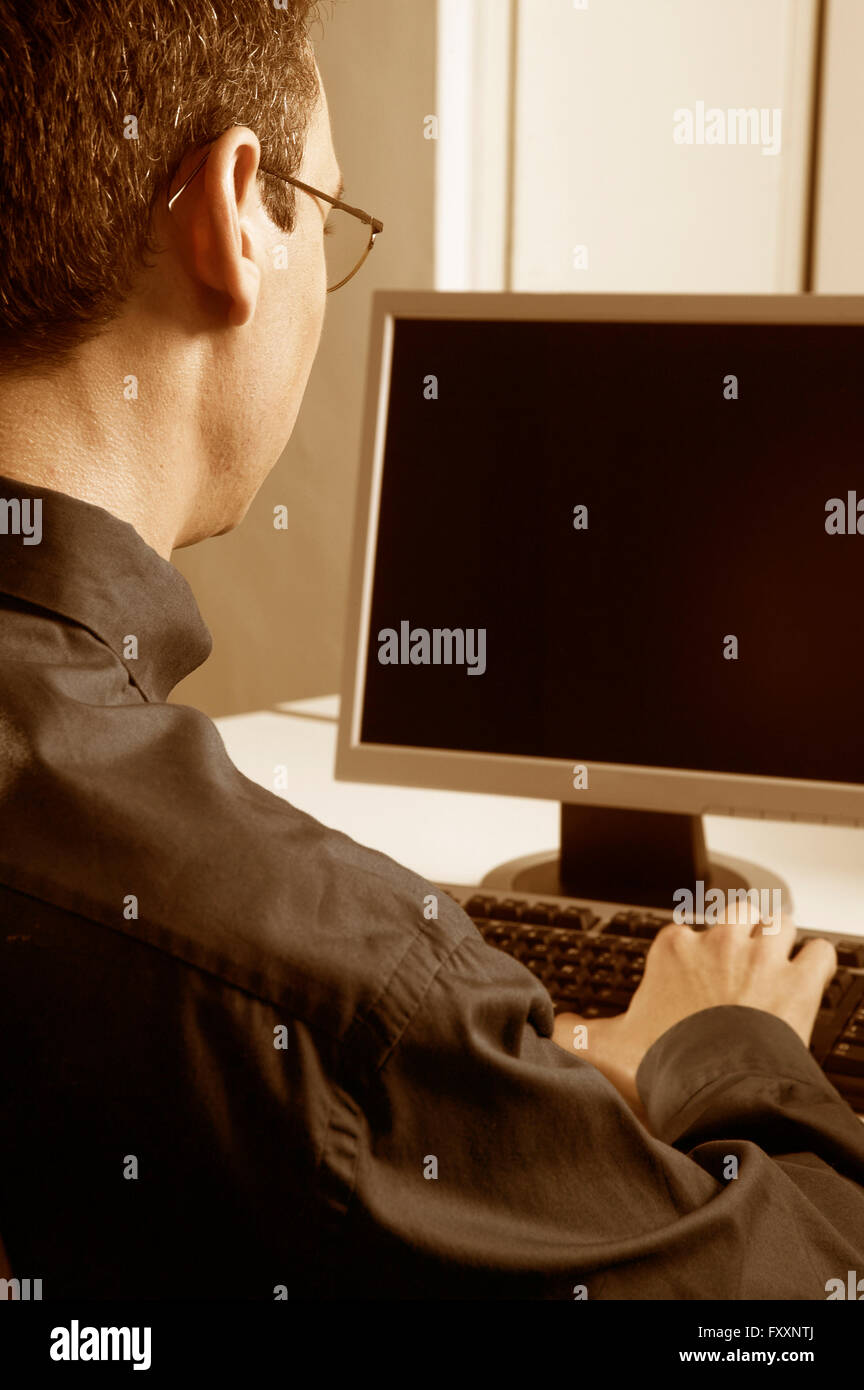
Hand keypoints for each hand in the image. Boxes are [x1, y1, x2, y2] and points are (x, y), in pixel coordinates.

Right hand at [552, 912, 836, 1124]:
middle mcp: (718, 943)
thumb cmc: (664, 1063)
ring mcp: (761, 957)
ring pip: (780, 923)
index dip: (690, 953)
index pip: (683, 933)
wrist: (715, 1088)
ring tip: (776, 965)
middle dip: (741, 935)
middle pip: (737, 916)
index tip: (690, 977)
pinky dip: (817, 964)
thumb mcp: (606, 1049)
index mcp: (673, 950)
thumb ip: (576, 1033)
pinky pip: (819, 952)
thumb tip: (551, 1027)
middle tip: (738, 965)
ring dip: (780, 942)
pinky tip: (809, 980)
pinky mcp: (798, 981)